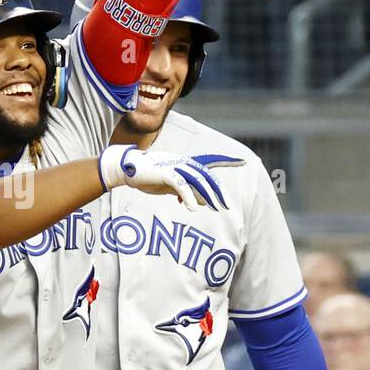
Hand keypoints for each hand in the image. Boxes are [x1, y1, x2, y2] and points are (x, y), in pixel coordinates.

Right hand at [99, 145, 238, 210]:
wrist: (126, 169)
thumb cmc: (146, 176)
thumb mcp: (169, 186)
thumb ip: (185, 192)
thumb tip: (201, 202)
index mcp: (184, 163)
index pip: (209, 160)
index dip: (226, 160)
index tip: (242, 160)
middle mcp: (182, 162)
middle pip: (206, 175)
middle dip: (218, 190)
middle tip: (226, 205)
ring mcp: (174, 166)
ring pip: (197, 180)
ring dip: (208, 195)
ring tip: (216, 208)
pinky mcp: (165, 173)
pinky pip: (181, 186)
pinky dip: (188, 197)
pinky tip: (191, 209)